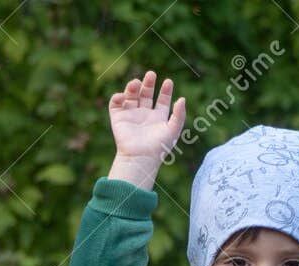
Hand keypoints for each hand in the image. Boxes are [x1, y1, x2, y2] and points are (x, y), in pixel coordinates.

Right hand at [107, 70, 184, 187]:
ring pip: (131, 96)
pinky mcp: (118, 119)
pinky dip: (117, 97)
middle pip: (146, 94)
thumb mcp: (174, 130)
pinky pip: (115, 104)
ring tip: (136, 83)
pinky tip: (123, 96)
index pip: (162, 100)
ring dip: (132, 87)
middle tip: (151, 74)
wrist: (140, 158)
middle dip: (148, 83)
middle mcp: (144, 115)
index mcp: (158, 118)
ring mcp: (131, 116)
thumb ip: (179, 114)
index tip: (168, 82)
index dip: (166, 90)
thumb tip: (182, 98)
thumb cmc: (159, 147)